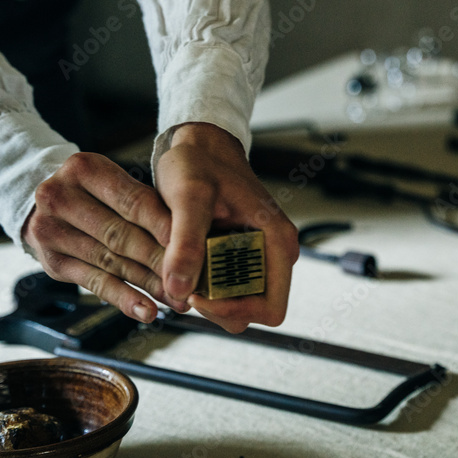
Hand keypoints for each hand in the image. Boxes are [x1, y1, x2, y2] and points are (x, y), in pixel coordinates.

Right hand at [22, 152, 178, 321]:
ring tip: (177, 300)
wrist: (49, 204)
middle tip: (190, 281)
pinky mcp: (52, 262)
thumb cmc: (98, 193)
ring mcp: (50, 231)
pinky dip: (125, 299)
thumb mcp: (119, 183)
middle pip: (122, 235)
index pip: (134, 202)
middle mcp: (60, 197)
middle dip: (160, 261)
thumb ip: (149, 205)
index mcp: (84, 169)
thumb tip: (190, 240)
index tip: (192, 249)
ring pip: (112, 262)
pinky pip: (95, 283)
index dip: (165, 228)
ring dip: (148, 285)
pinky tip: (147, 310)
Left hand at [156, 122, 298, 332]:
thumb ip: (185, 242)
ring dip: (206, 295)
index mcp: (277, 242)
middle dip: (215, 306)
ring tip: (181, 266)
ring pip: (235, 303)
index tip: (198, 295)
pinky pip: (224, 288)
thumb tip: (180, 289)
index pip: (271, 308)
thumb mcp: (189, 196)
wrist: (200, 145)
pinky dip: (201, 284)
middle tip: (183, 282)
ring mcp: (258, 257)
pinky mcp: (240, 257)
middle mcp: (273, 254)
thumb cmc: (200, 161)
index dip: (234, 311)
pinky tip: (182, 261)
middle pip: (251, 312)